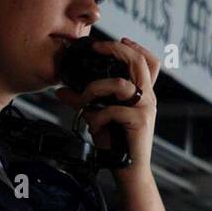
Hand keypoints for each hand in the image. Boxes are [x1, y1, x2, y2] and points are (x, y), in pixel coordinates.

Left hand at [55, 36, 160, 182]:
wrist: (128, 170)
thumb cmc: (116, 143)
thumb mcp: (98, 117)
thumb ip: (85, 102)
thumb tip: (60, 91)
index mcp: (143, 93)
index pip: (150, 63)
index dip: (138, 47)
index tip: (120, 40)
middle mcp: (148, 98)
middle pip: (139, 62)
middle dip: (117, 49)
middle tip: (98, 47)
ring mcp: (146, 109)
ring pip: (120, 84)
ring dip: (95, 90)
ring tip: (83, 101)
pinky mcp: (140, 121)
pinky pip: (112, 110)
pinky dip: (96, 117)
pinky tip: (93, 126)